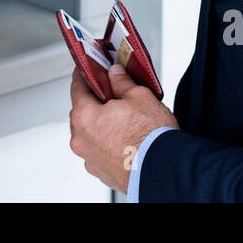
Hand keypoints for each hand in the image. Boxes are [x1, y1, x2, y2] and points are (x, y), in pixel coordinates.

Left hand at [69, 64, 178, 193]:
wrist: (165, 172)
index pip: (77, 87)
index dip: (85, 75)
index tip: (90, 70)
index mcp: (84, 117)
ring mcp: (89, 158)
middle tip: (112, 95)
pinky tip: (124, 140)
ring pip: (90, 134)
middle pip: (82, 112)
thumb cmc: (151, 138)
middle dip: (95, 102)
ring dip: (101, 125)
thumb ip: (121, 82)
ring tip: (124, 120)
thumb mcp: (139, 96)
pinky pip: (99, 151)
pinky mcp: (101, 172)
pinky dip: (107, 144)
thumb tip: (115, 75)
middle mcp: (81, 140)